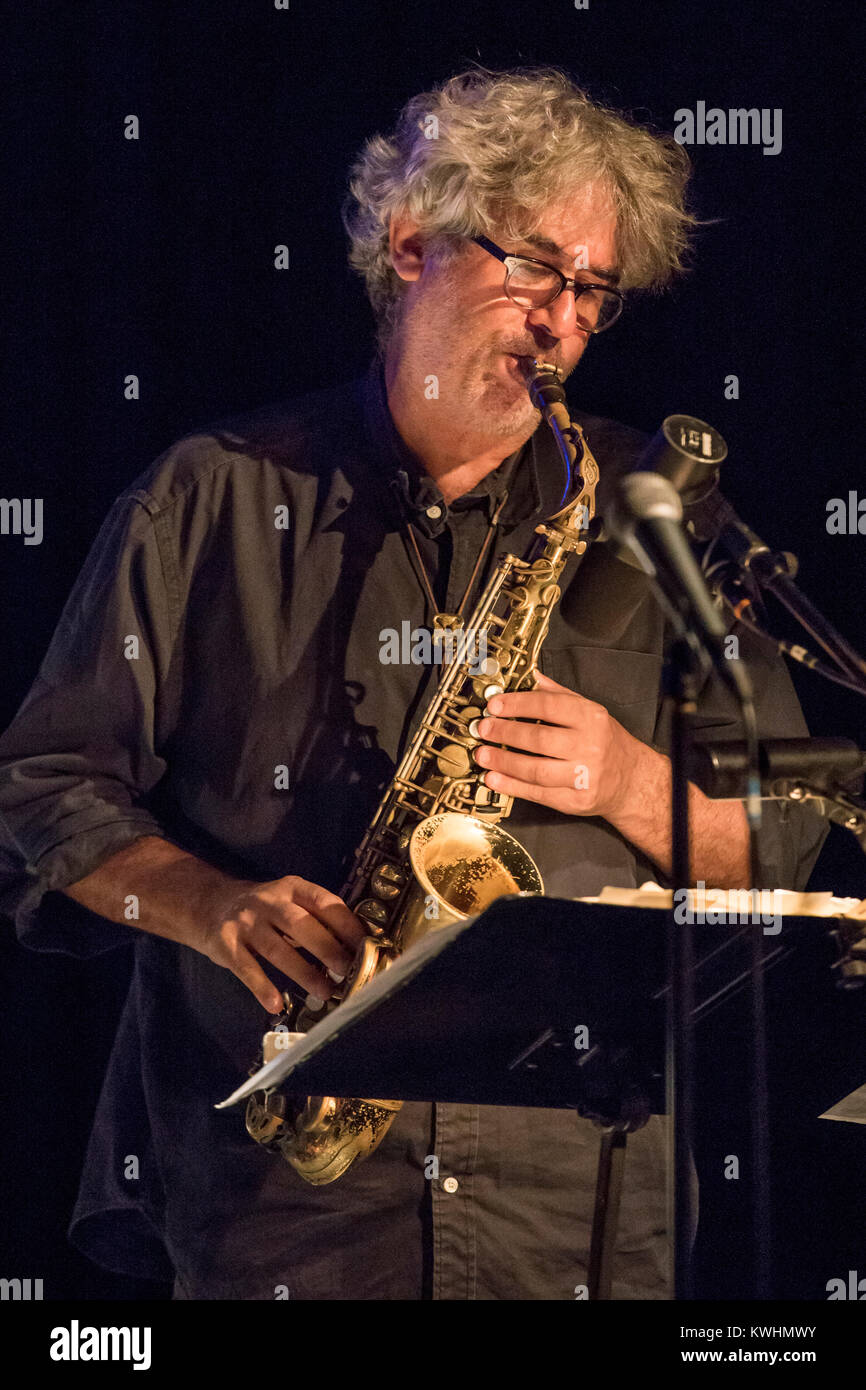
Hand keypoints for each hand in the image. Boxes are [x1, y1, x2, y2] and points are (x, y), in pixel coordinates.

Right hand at [201, 875, 366, 1012]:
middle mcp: (269, 902)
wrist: (211, 907)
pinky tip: (276, 1004)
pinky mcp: (226, 943)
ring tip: (324, 992)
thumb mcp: (290, 903)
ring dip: (303, 972)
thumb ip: (316, 919)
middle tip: (347, 970)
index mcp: (292, 888)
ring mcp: (246, 922)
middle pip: (301, 924)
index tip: (364, 945)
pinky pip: (246, 968)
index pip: (324, 902)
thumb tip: (354, 947)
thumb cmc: (264, 911)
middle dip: (327, 948)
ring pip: (277, 949)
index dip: (346, 923)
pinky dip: (262, 987)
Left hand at [471, 670, 637, 818]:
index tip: (495, 705)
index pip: (549, 706)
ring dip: (504, 762)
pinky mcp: (576, 800)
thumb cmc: (606, 742)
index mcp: (591, 718)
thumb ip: (559, 695)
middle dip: (506, 733)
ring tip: (483, 755)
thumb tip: (531, 676)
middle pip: (539, 738)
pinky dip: (512, 786)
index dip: (517, 704)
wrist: (631, 780)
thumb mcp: (590, 711)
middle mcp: (590, 746)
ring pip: (536, 769)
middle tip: (484, 729)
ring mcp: (584, 776)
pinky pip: (538, 793)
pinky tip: (494, 778)